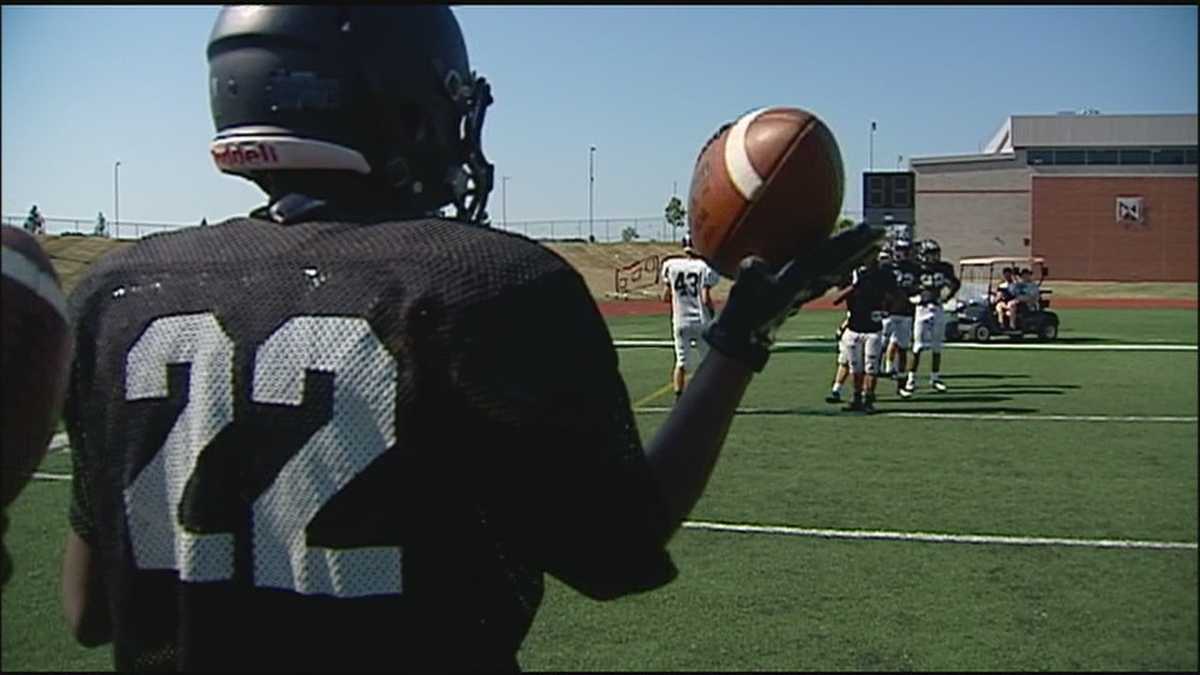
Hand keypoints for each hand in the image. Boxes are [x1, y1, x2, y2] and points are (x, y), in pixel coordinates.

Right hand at [703, 223, 884, 370]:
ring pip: (839, 269)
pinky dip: (845, 264)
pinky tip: (854, 257)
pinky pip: (830, 274)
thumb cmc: (743, 314)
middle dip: (859, 247)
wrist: (746, 338)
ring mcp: (810, 289)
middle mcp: (809, 286)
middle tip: (881, 231)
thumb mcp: (742, 292)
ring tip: (876, 240)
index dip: (844, 245)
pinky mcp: (805, 291)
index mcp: (798, 281)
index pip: (825, 259)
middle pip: (839, 263)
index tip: (863, 231)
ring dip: (858, 255)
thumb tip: (753, 262)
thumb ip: (748, 276)